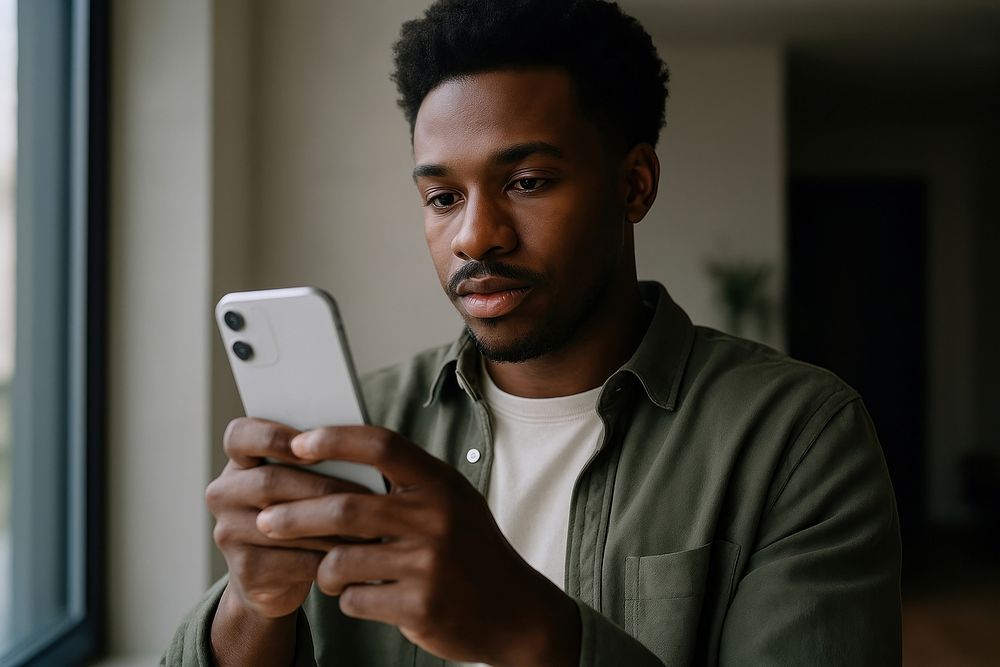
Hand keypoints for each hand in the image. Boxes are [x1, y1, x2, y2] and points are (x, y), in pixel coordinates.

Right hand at [206, 417, 372, 619]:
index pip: (240, 436)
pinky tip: (355, 555)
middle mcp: (224, 493)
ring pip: (283, 525)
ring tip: (372, 525)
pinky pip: (292, 561)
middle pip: (268, 482)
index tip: (309, 445)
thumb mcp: (305, 481)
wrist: (279, 577)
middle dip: (322, 488)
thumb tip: (361, 448)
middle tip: (368, 494)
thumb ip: (318, 461)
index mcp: (239, 462)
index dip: (272, 436)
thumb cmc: (303, 512)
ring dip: (332, 527)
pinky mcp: (245, 571)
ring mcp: (228, 533)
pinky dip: (327, 558)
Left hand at [255, 425, 580, 665]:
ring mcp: (428, 565)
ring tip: (325, 571)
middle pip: (344, 508)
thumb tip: (336, 456)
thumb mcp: (452, 502)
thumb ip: (406, 483)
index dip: (335, 440)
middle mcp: (436, 519)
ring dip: (322, 569)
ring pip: (340, 561)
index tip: (297, 445)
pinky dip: (347, 598)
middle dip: (294, 515)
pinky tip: (361, 596)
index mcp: (441, 485)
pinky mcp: (419, 607)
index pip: (382, 445)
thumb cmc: (472, 551)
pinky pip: (355, 599)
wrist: (516, 612)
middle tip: (265, 520)